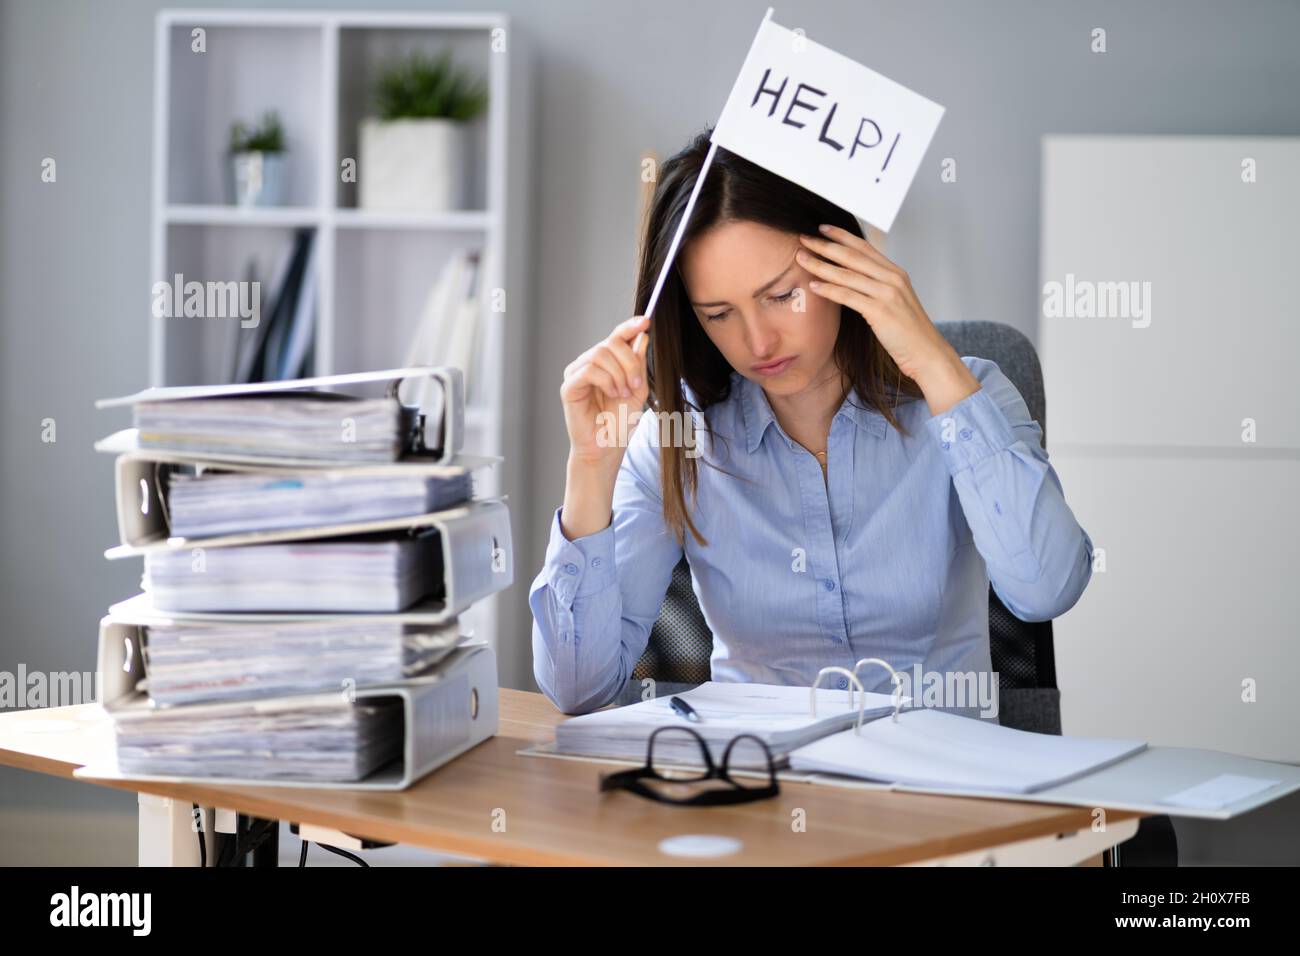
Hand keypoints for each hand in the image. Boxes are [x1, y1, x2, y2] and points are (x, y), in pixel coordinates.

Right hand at [560, 315, 650, 467]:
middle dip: (629, 362)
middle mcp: (589, 363)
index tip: (646, 321)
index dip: (630, 326)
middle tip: (636, 383)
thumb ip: (638, 363)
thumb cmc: (620, 421)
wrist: (608, 447)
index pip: (616, 336)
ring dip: (619, 374)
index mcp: (606, 362)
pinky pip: (589, 370)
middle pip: (611, 343)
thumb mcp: (637, 389)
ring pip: (600, 354)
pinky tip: (611, 393)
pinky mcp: (569, 386)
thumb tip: (641, 335)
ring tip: (622, 393)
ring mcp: (576, 373)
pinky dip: (606, 381)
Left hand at [796, 224, 978, 413]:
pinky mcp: (880, 311)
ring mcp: (887, 294)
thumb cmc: (908, 331)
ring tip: (801, 258)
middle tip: (803, 238)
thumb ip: (878, 286)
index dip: (842, 236)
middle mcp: (892, 279)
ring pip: (847, 274)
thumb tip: (854, 279)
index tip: (822, 228)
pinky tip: (813, 286)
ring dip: (821, 265)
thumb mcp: (895, 300)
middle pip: (852, 256)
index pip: (865, 248)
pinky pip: (848, 296)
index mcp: (895, 273)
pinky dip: (829, 289)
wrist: (926, 352)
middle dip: (825, 246)